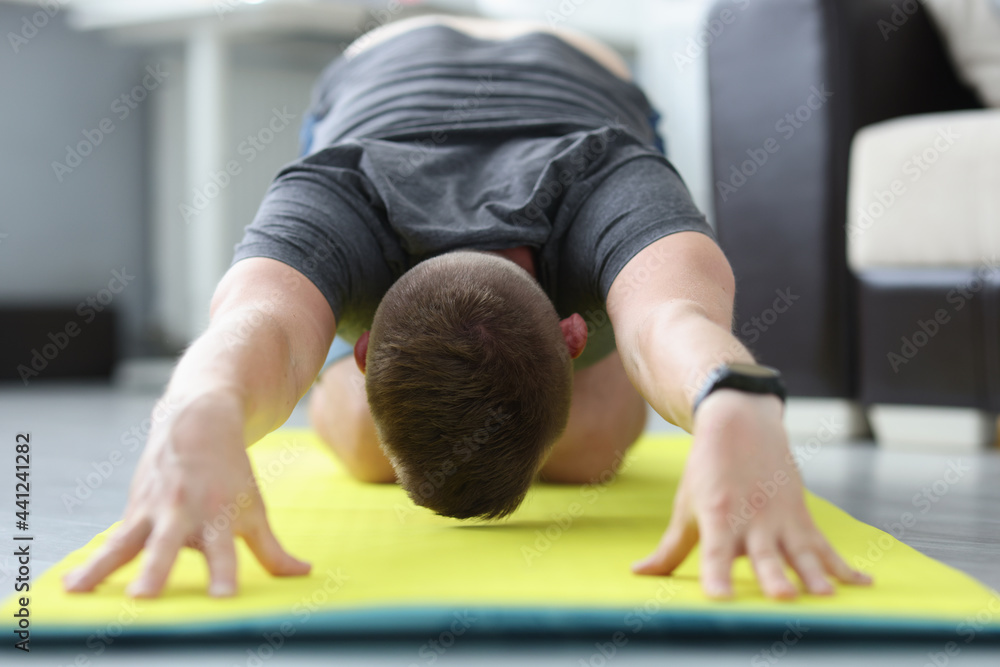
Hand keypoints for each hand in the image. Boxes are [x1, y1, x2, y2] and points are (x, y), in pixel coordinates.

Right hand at [62, 392, 309, 597]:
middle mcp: (185, 515)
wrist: (199, 422)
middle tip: (143, 597)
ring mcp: (154, 512)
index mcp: (220, 517)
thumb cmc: (232, 474)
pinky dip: (91, 563)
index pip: (225, 554)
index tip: (223, 599)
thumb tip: (305, 574)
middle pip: (168, 547)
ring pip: (126, 543)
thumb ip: (273, 550)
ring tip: (79, 590)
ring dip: (104, 567)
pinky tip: (71, 586)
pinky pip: (111, 541)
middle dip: (155, 571)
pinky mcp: (133, 511)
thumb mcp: (254, 509)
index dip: (224, 575)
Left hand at [631, 389, 871, 598]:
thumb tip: (640, 574)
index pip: (715, 552)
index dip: (717, 575)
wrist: (741, 424)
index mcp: (719, 516)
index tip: (718, 598)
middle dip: (773, 577)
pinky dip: (845, 565)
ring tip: (826, 597)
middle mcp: (752, 519)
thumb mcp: (687, 507)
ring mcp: (780, 519)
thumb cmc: (708, 472)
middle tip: (783, 599)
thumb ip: (669, 549)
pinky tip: (863, 582)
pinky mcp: (801, 517)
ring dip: (814, 574)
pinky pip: (825, 545)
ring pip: (800, 551)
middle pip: (763, 555)